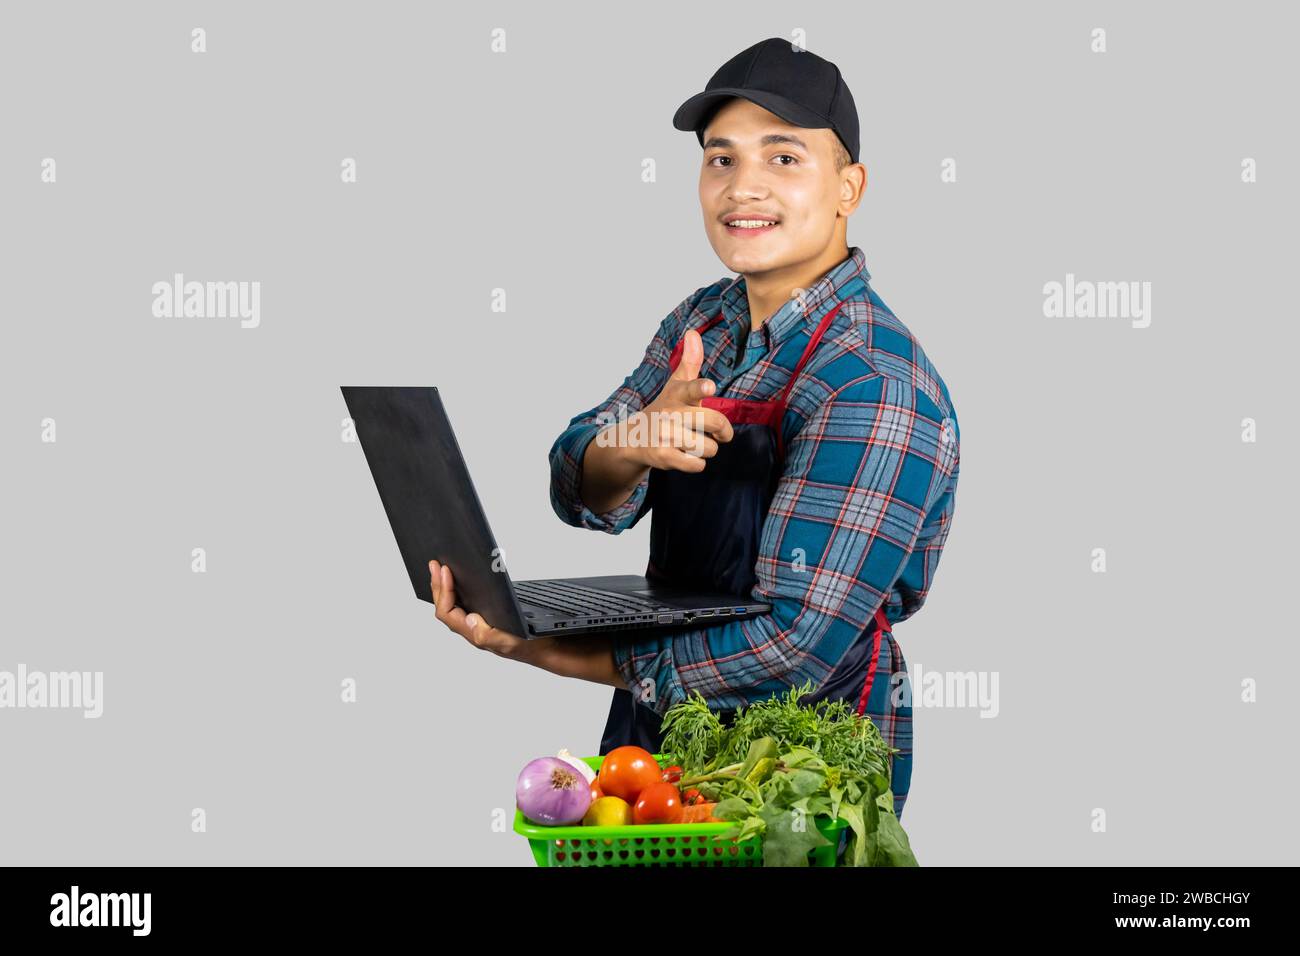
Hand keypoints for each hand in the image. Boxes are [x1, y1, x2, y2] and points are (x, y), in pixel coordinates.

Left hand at [428, 559, 528, 659]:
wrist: (545, 648)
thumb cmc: (530, 645)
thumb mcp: (511, 641)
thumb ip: (488, 635)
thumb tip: (470, 620)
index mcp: (474, 634)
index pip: (447, 613)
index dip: (443, 591)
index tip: (445, 570)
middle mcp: (472, 630)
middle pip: (445, 608)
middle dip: (437, 586)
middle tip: (434, 565)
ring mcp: (477, 624)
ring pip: (452, 606)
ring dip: (443, 588)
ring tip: (439, 570)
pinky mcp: (486, 618)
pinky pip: (463, 605)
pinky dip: (456, 591)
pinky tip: (458, 582)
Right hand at [619, 329, 734, 472]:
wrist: (633, 439)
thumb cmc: (665, 410)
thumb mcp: (675, 385)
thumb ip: (690, 362)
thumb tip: (693, 332)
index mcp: (677, 394)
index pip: (690, 388)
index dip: (701, 388)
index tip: (709, 387)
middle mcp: (669, 413)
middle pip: (714, 422)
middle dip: (723, 431)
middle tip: (720, 433)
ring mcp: (665, 436)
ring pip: (709, 447)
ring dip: (708, 448)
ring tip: (694, 443)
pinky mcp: (663, 457)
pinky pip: (697, 464)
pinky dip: (697, 463)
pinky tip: (685, 455)